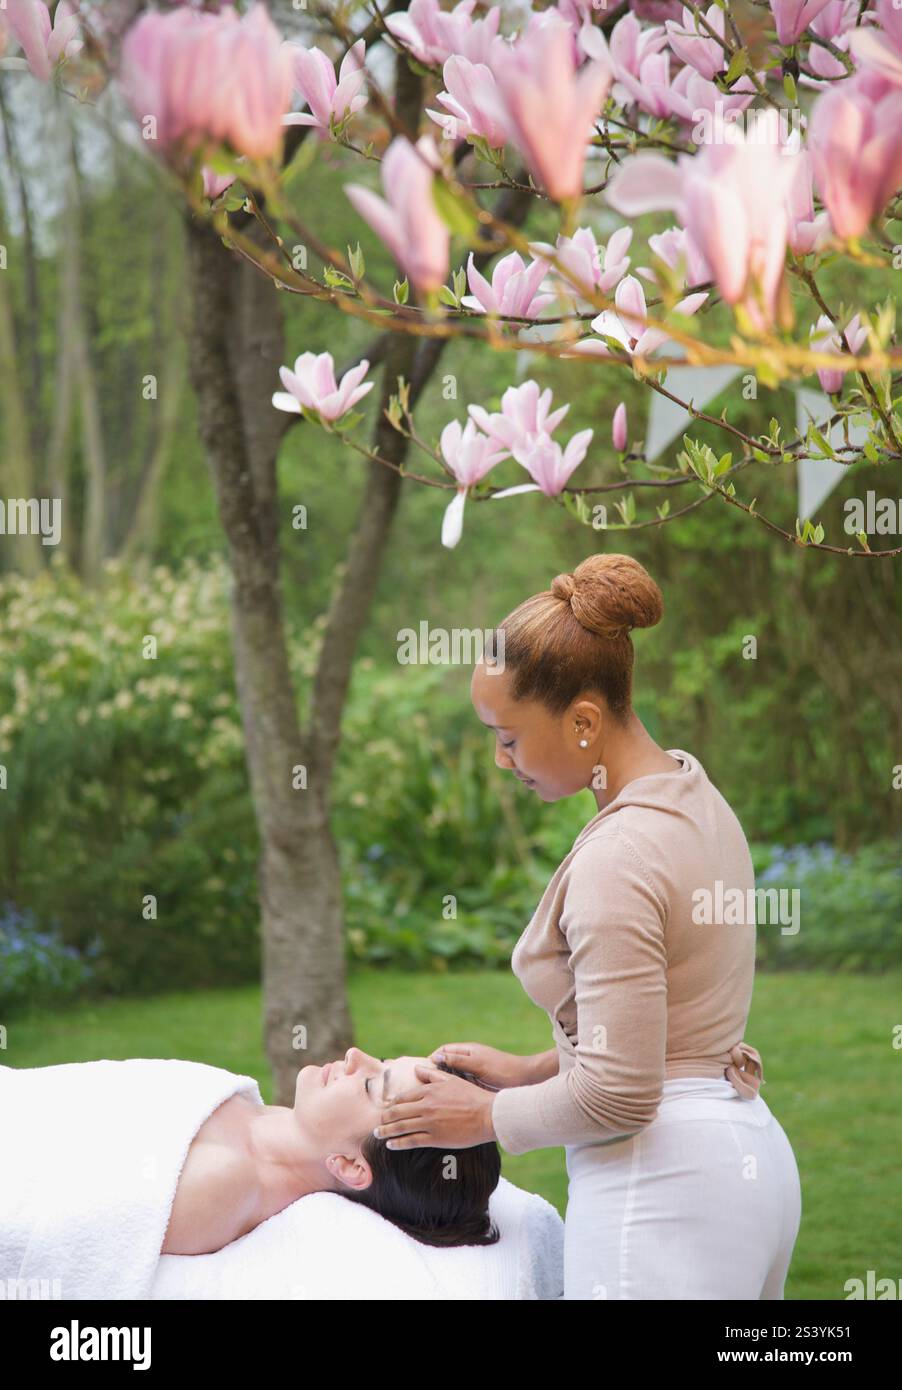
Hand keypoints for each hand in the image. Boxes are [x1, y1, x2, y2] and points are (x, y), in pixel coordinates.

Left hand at [373, 1064, 496, 1149]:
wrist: (488, 1114)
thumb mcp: (451, 1079)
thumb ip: (432, 1074)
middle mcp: (426, 1106)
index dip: (391, 1105)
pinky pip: (411, 1141)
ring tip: (378, 1135)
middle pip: (397, 1113)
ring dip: (386, 1132)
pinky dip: (398, 1143)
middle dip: (384, 1119)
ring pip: (401, 1127)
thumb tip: (417, 1068)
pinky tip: (391, 1145)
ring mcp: (430, 1122)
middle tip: (377, 1125)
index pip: (403, 1098)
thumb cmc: (472, 1095)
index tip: (386, 1110)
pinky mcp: (436, 1138)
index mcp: (429, 1090)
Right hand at [427, 1041, 533, 1089]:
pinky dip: (453, 1090)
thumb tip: (435, 1057)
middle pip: (445, 1062)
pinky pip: (460, 1084)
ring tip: (432, 1095)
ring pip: (452, 1074)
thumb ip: (458, 1060)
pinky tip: (448, 1100)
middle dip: (434, 1072)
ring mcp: (473, 1070)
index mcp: (468, 1050)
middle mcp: (469, 1059)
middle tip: (423, 1086)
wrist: (525, 1079)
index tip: (422, 1072)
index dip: (431, 1059)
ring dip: (443, 1083)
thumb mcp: (478, 1064)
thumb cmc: (502, 1070)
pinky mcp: (478, 1082)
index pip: (443, 1050)